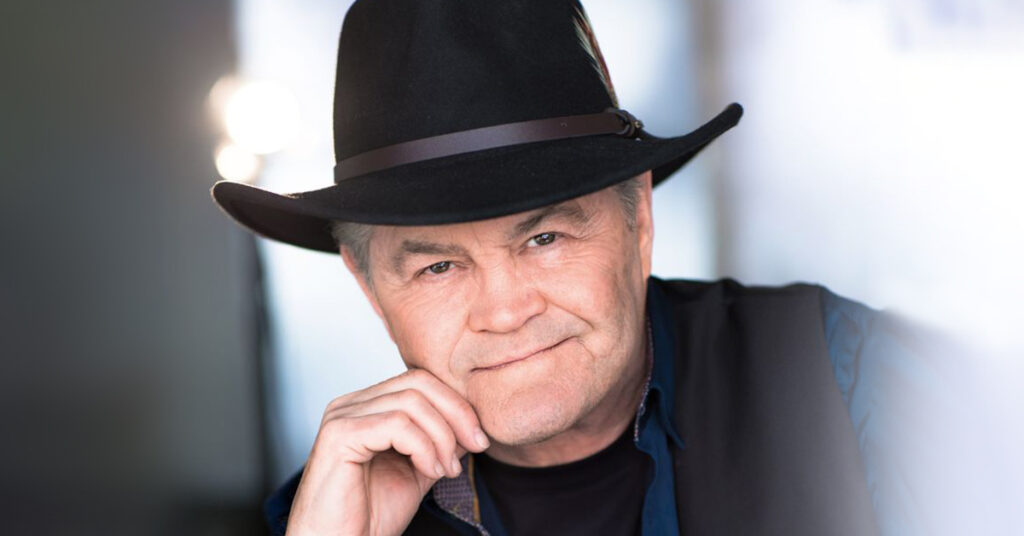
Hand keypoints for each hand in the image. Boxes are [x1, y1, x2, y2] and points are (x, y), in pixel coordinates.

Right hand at [284, 368, 490, 535]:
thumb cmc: (369, 516)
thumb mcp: (417, 470)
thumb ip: (437, 443)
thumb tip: (470, 424)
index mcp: (366, 407)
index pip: (419, 381)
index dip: (456, 404)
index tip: (479, 439)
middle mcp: (350, 405)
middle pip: (418, 383)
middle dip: (457, 414)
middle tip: (476, 446)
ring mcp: (342, 417)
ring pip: (411, 402)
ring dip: (441, 437)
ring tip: (446, 470)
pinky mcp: (339, 436)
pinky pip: (396, 424)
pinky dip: (423, 448)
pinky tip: (429, 472)